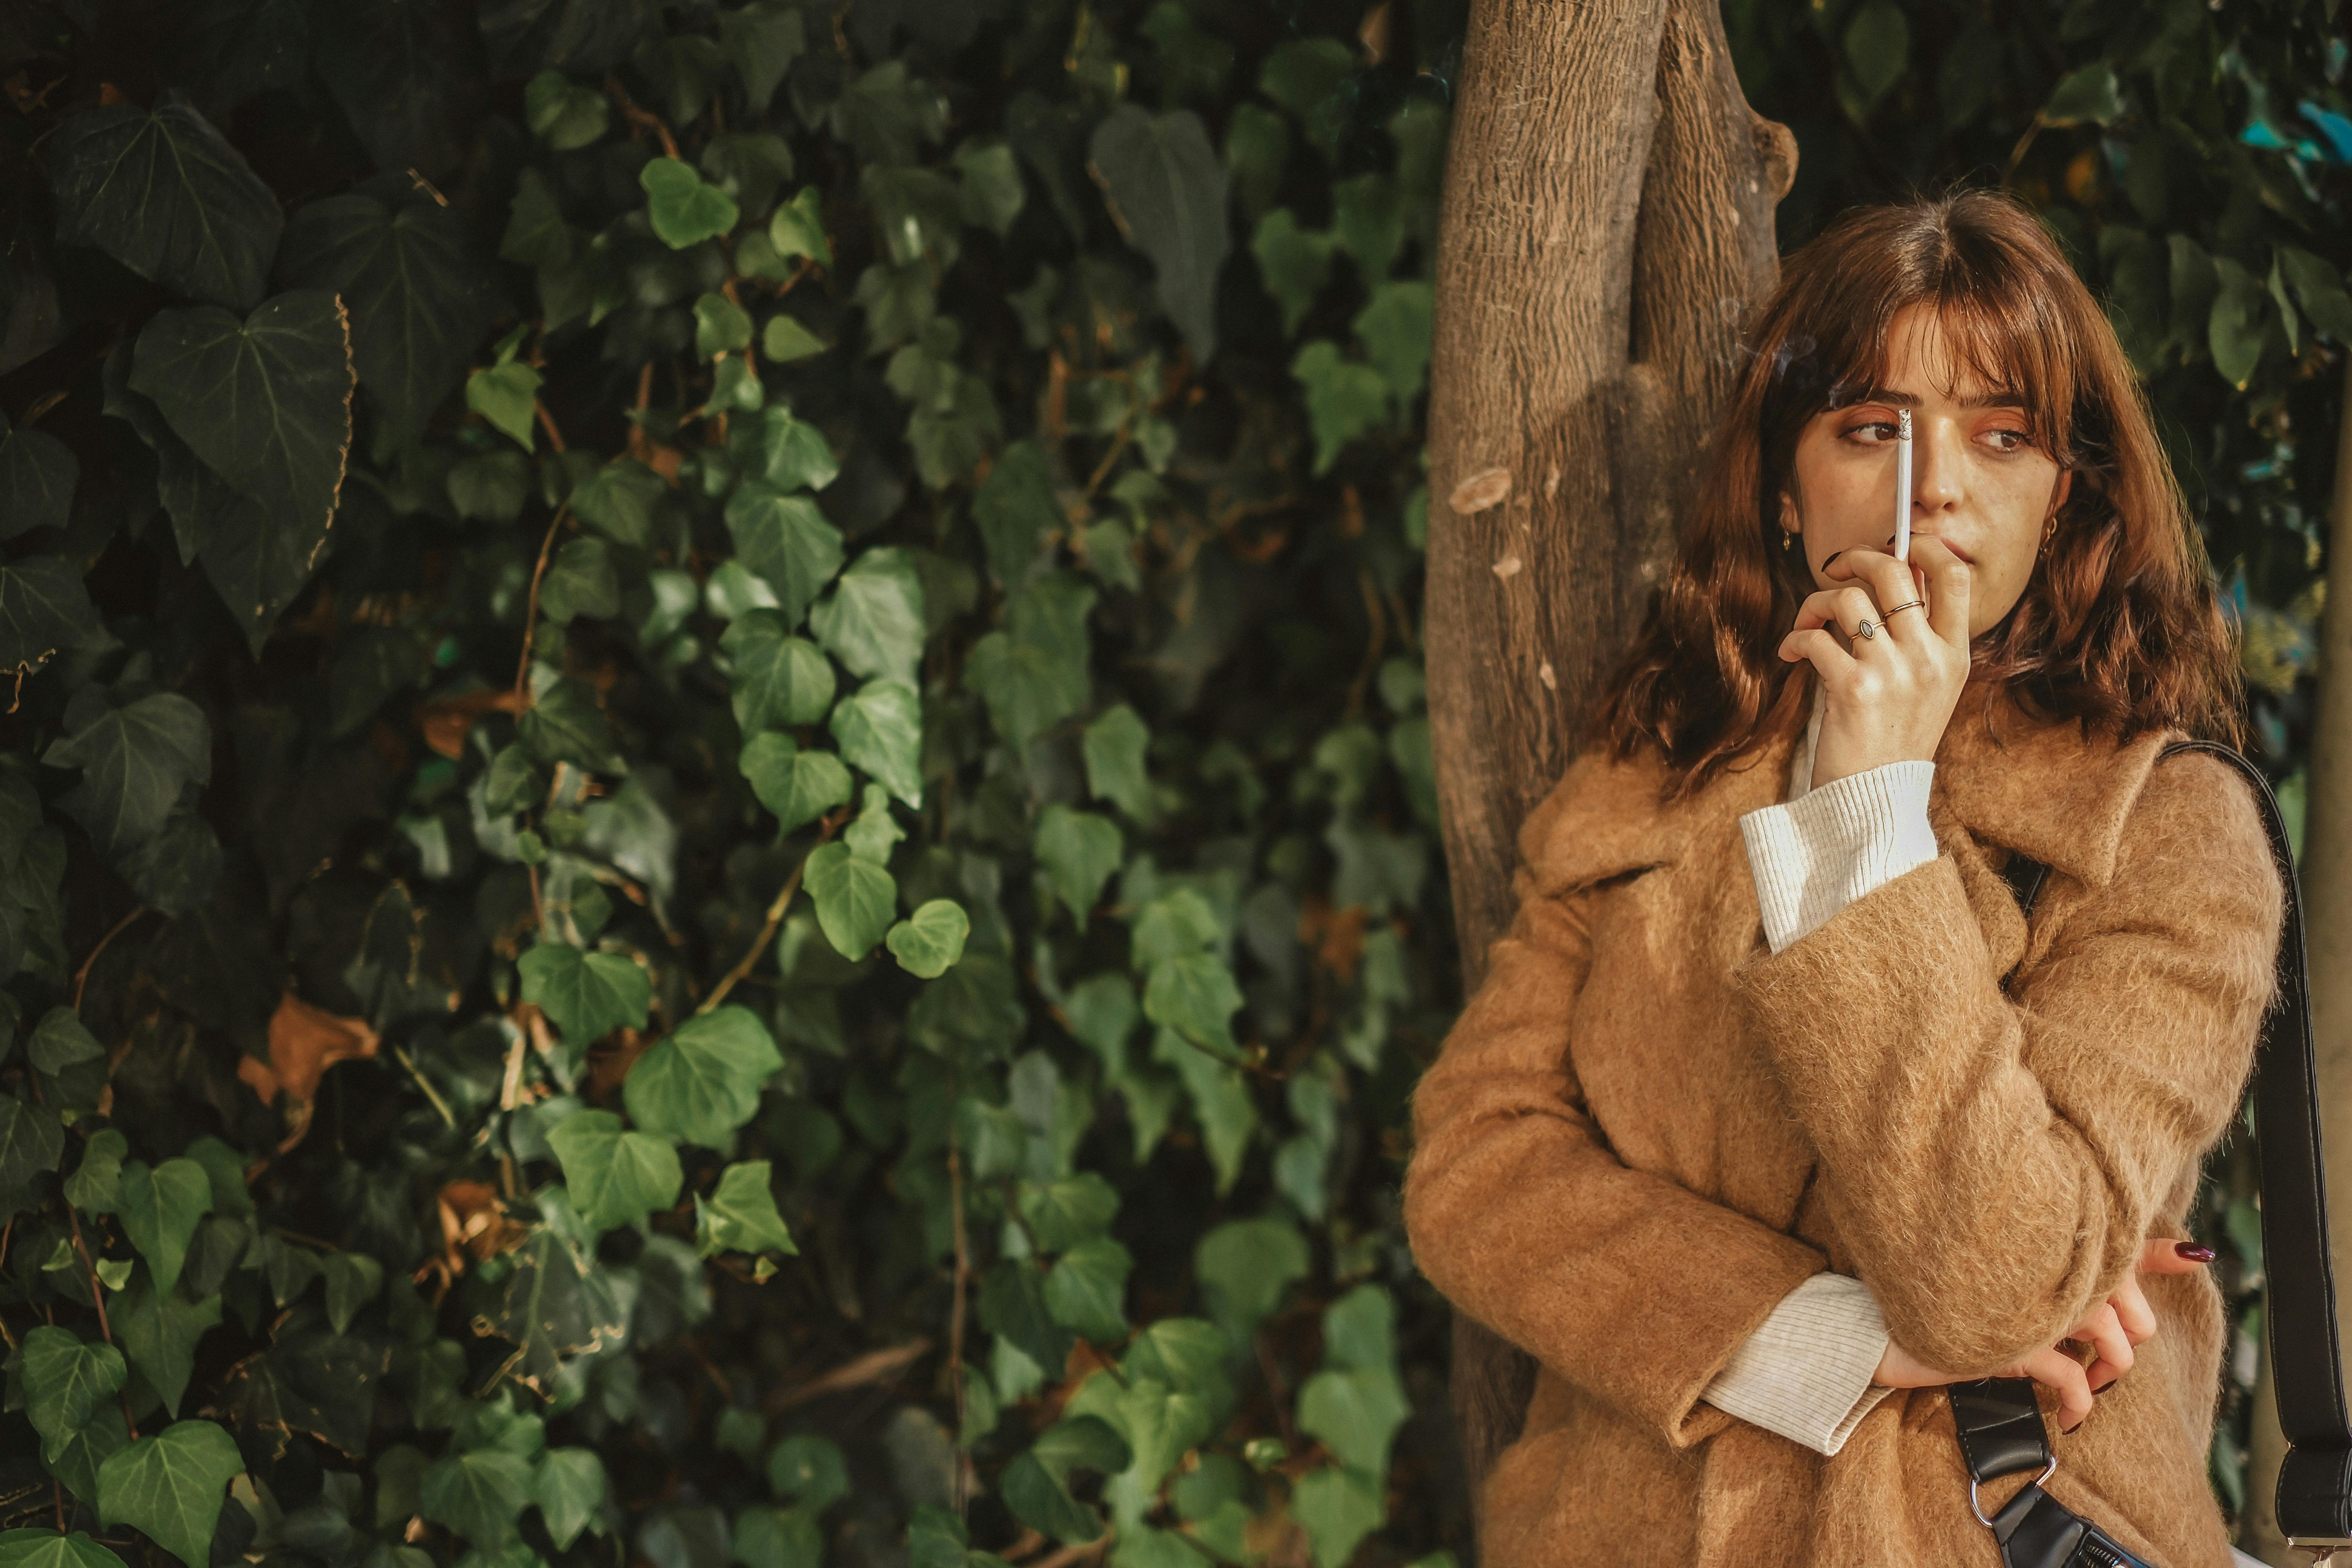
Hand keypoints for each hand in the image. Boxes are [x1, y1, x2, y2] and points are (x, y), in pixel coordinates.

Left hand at [1779, 535, 1973, 787]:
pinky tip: (1790, 655)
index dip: (1923, 545)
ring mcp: (1894, 672)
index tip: (1891, 543)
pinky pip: (1814, 637)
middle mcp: (1930, 658)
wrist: (1874, 801)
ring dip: (1815, 603)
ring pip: (1847, 598)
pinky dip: (1794, 639)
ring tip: (1807, 625)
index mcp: (1955, 655)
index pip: (1954, 575)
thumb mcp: (1926, 688)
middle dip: (1855, 558)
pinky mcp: (1853, 688)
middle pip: (1894, 572)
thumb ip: (1917, 638)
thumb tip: (1890, 578)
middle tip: (1834, 568)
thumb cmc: (1891, 741)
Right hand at [1870, 1238, 2215, 1430]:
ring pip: (2112, 1342)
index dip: (2162, 1251)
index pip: (2118, 1244)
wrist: (1883, 1327)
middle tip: (2099, 1354)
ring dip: (2106, 1372)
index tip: (2195, 1256)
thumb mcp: (2011, 1284)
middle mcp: (2046, 1264)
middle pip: (2128, 1306)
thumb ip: (2068, 1273)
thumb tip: (2155, 1273)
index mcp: (2046, 1242)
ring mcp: (2031, 1301)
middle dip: (2125, 1336)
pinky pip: (2074, 1378)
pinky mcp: (2015, 1341)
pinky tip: (2070, 1415)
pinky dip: (2081, 1403)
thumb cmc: (1947, 1300)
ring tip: (2087, 1383)